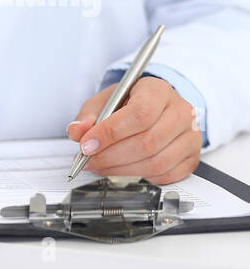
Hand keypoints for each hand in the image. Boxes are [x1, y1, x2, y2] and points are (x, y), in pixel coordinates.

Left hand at [67, 77, 201, 183]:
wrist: (153, 109)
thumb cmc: (128, 104)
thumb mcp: (103, 102)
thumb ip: (88, 116)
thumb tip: (77, 131)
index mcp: (158, 90)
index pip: (139, 114)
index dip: (110, 133)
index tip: (87, 145)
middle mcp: (181, 111)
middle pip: (148, 142)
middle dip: (111, 156)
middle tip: (89, 160)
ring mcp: (190, 136)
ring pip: (156, 162)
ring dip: (121, 170)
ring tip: (100, 167)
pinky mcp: (191, 157)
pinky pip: (166, 175)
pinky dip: (139, 177)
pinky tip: (121, 171)